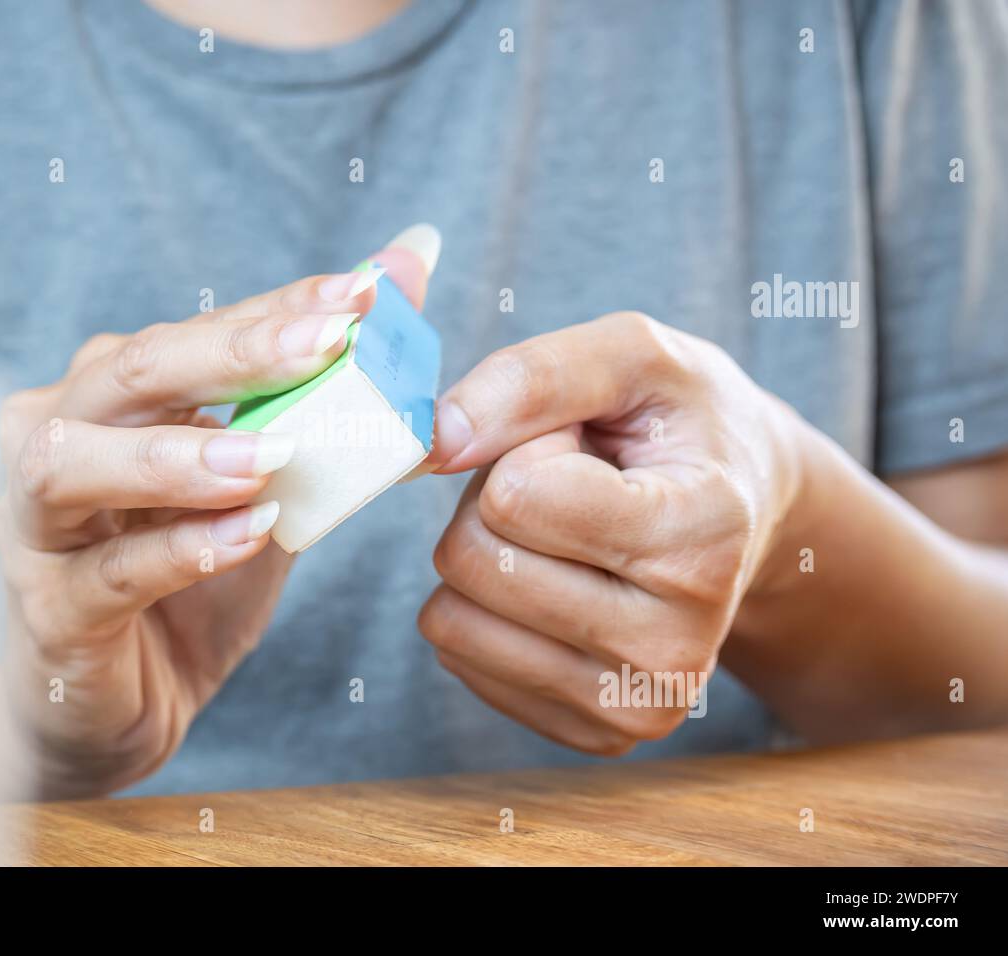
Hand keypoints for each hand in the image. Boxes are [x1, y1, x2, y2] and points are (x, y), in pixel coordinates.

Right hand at [0, 241, 431, 797]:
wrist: (125, 700)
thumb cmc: (189, 581)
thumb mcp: (268, 487)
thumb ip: (329, 394)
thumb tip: (408, 270)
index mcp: (110, 397)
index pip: (194, 334)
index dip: (277, 308)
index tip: (362, 291)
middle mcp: (58, 439)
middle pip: (126, 373)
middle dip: (232, 352)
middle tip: (327, 343)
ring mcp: (39, 529)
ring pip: (70, 464)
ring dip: (174, 455)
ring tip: (268, 457)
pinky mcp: (51, 612)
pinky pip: (107, 574)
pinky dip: (181, 550)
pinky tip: (250, 535)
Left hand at [418, 312, 805, 754]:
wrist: (742, 510)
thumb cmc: (681, 424)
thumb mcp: (633, 355)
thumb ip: (532, 377)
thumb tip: (434, 444)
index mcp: (703, 538)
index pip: (517, 497)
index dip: (529, 449)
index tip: (588, 445)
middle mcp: (677, 646)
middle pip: (475, 561)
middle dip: (494, 503)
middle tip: (569, 488)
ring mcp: (637, 704)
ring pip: (452, 619)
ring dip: (485, 555)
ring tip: (564, 533)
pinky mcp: (599, 734)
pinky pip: (458, 658)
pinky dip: (485, 607)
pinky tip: (559, 581)